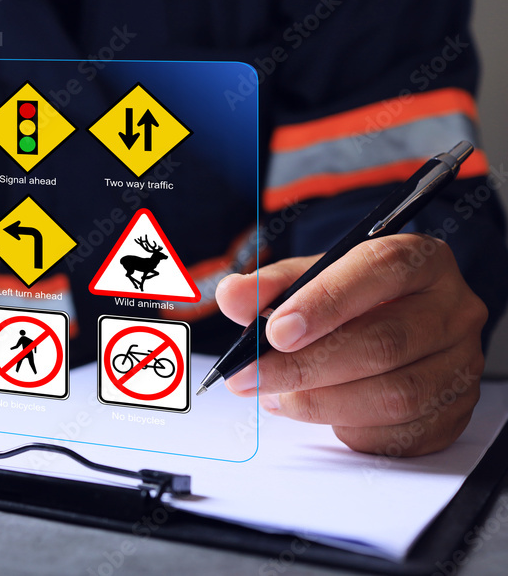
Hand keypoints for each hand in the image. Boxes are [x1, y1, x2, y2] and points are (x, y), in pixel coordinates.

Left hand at [215, 233, 486, 456]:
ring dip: (320, 403)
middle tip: (250, 377)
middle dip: (304, 366)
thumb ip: (270, 286)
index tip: (275, 331)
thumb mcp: (313, 277)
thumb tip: (232, 297)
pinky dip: (348, 427)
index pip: (379, 271)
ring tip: (275, 397)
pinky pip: (400, 432)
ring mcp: (460, 363)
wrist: (401, 324)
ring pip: (393, 394)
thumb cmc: (355, 299)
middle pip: (382, 343)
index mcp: (419, 260)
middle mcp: (451, 309)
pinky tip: (315, 411)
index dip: (325, 302)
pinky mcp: (455, 411)